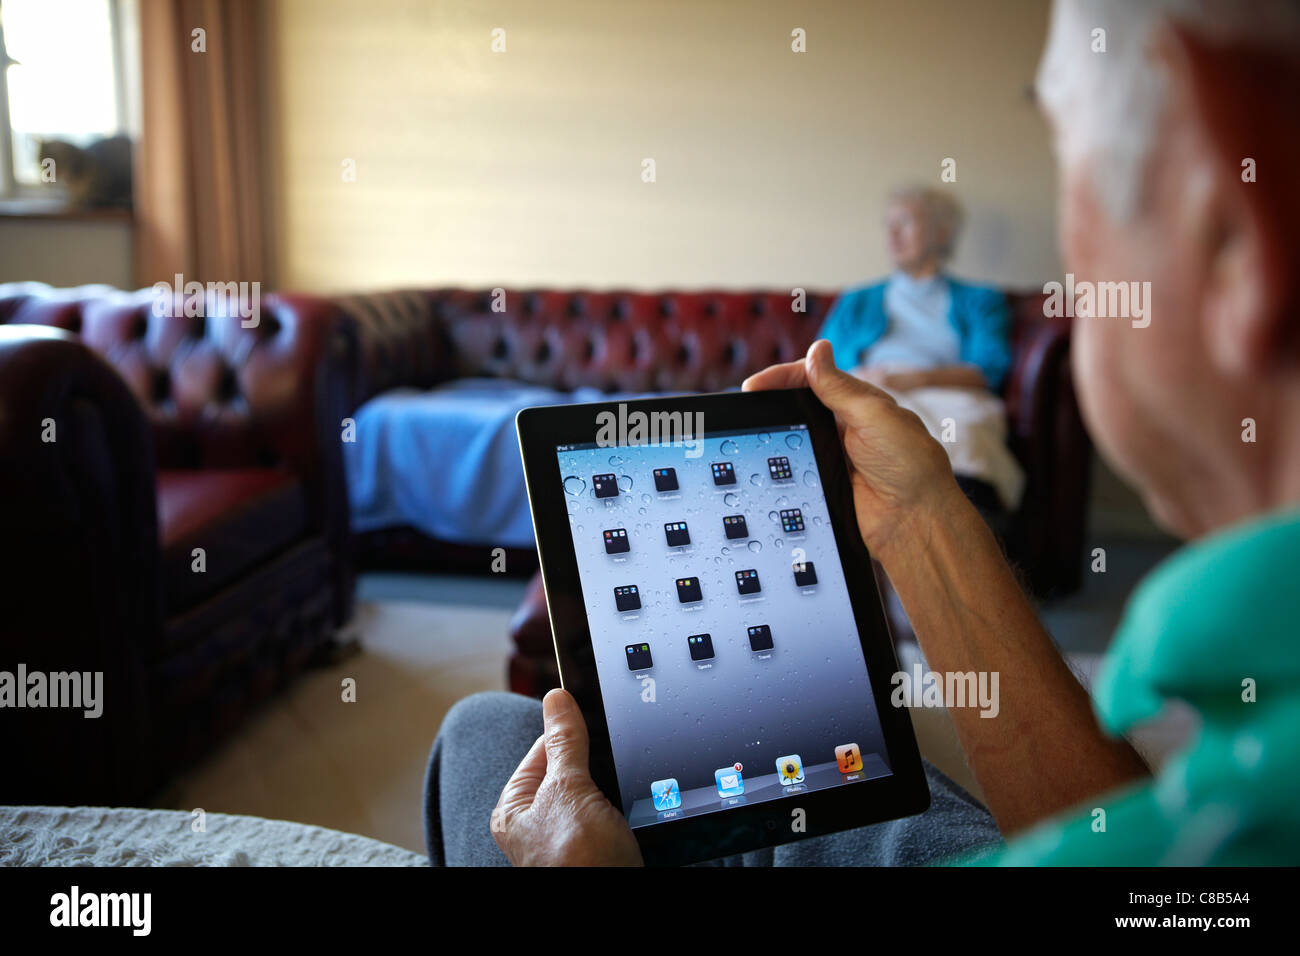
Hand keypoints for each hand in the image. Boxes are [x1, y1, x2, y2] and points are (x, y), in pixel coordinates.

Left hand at [492, 688, 643, 865]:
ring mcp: (573, 838)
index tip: (594, 715)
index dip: (569, 732)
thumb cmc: (578, 860)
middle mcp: (540, 825)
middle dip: (597, 763)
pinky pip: (616, 813)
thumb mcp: (569, 789)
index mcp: (516, 808)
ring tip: (620, 795)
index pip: (542, 750)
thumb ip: (565, 742)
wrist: (616, 904)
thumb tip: (557, 699)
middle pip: (574, 770)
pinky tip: (633, 809)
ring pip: (599, 792)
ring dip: (615, 788)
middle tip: (613, 761)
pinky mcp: (602, 849)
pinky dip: (627, 808)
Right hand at [743, 340, 965, 559]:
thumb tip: (817, 348)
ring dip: (772, 434)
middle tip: (745, 408)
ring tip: (749, 432)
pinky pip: (792, 468)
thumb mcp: (874, 416)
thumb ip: (840, 387)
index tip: (753, 387)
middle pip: (796, 406)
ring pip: (791, 436)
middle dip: (771, 403)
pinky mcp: (822, 482)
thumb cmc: (908, 465)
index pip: (812, 378)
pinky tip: (762, 462)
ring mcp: (831, 455)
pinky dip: (777, 464)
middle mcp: (842, 426)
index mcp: (857, 402)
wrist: (913, 520)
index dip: (781, 378)